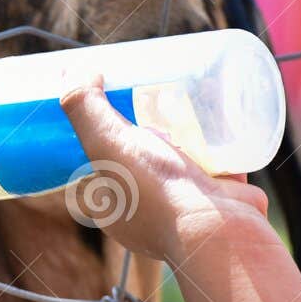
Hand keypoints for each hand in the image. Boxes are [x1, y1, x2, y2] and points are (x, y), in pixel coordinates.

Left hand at [59, 76, 275, 267]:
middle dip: (152, 130)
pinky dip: (222, 150)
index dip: (107, 131)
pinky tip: (222, 122)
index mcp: (115, 207)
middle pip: (145, 159)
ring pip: (185, 164)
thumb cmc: (158, 190)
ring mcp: (190, 212)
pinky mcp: (225, 205)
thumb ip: (83, 106)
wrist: (222, 231)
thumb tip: (74, 70)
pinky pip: (220, 171)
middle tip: (156, 95)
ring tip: (189, 102)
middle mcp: (150, 213)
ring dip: (188, 138)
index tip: (116, 101)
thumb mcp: (105, 142)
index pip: (104, 161)